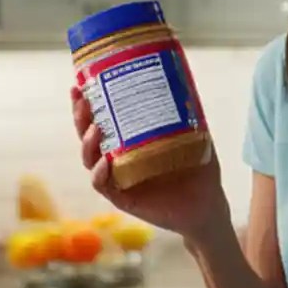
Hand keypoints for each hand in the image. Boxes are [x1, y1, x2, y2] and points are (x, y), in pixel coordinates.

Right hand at [71, 85, 225, 236]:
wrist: (207, 205)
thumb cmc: (198, 169)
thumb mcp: (194, 135)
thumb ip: (187, 114)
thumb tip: (182, 82)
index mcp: (130, 141)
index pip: (103, 119)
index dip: (89, 104)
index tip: (81, 85)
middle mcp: (118, 157)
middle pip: (89, 136)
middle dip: (81, 118)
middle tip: (81, 100)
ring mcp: (117, 178)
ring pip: (90, 159)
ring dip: (88, 144)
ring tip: (95, 130)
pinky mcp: (122, 198)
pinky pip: (103, 185)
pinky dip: (100, 174)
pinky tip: (104, 162)